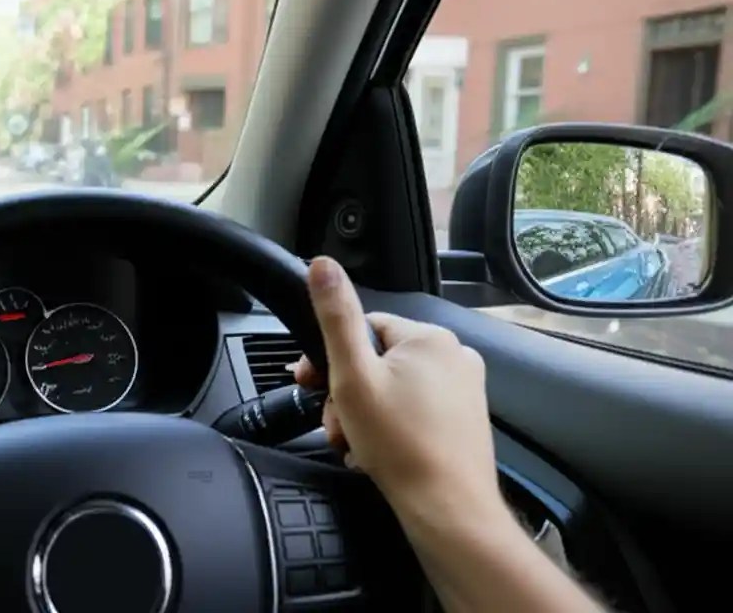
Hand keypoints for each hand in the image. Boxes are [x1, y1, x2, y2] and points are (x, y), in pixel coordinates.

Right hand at [294, 257, 500, 518]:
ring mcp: (464, 390)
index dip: (331, 358)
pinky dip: (390, 429)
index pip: (363, 328)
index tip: (311, 383)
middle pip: (376, 362)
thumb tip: (323, 265)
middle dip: (347, 394)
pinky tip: (377, 453)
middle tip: (336, 424)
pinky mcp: (464, 420)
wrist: (447, 509)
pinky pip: (414, 412)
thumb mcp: (352, 375)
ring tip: (356, 444)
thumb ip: (335, 317)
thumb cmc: (401, 445)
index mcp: (429, 337)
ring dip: (364, 415)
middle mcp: (454, 357)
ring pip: (392, 390)